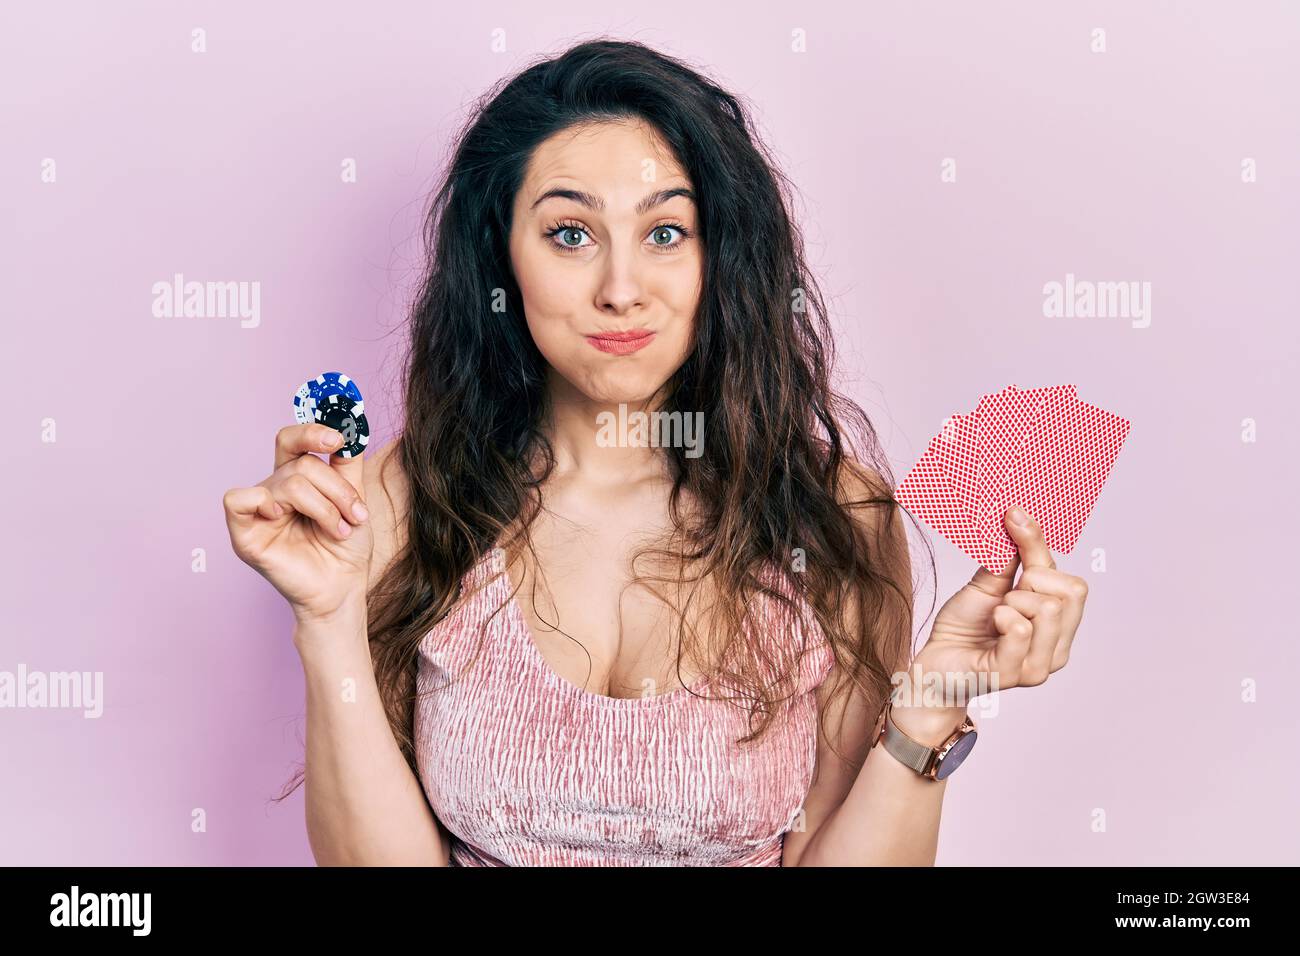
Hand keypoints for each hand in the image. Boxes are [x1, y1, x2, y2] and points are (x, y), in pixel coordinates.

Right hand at [223, 424, 372, 624]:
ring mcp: (258, 511)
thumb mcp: (355, 498)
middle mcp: (274, 490)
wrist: (343, 587)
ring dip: (324, 506)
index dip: (313, 433)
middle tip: (354, 514)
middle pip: (301, 463)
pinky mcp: (244, 533)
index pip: (293, 440)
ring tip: (338, 530)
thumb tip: (350, 425)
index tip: (338, 441)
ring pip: (288, 483)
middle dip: (336, 488)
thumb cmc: (346, 547)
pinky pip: (238, 499)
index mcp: (297, 479)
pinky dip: (266, 503)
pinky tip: (285, 521)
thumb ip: (348, 463)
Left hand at [909, 506, 1088, 706]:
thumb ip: (1011, 556)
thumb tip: (1018, 515)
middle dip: (1029, 581)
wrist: (934, 663)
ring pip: (1048, 608)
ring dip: (1011, 603)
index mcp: (1059, 627)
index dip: (1039, 546)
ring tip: (995, 618)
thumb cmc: (963, 628)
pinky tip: (991, 628)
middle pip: (1070, 592)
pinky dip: (1001, 618)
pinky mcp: (1014, 674)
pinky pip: (1020, 629)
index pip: (1074, 582)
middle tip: (1003, 598)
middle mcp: (1058, 649)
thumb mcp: (989, 584)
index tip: (1013, 520)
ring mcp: (1040, 666)